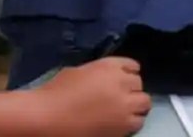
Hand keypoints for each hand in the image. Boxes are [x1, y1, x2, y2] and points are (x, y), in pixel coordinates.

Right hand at [35, 57, 150, 135]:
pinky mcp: (122, 126)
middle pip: (139, 84)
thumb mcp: (78, 71)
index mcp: (109, 66)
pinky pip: (138, 122)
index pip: (133, 66)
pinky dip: (132, 122)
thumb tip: (105, 79)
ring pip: (145, 103)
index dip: (127, 73)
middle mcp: (122, 83)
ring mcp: (124, 105)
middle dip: (131, 89)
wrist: (47, 118)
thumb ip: (98, 72)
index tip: (121, 80)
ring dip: (136, 105)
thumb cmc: (55, 92)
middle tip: (119, 97)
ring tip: (123, 111)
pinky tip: (120, 123)